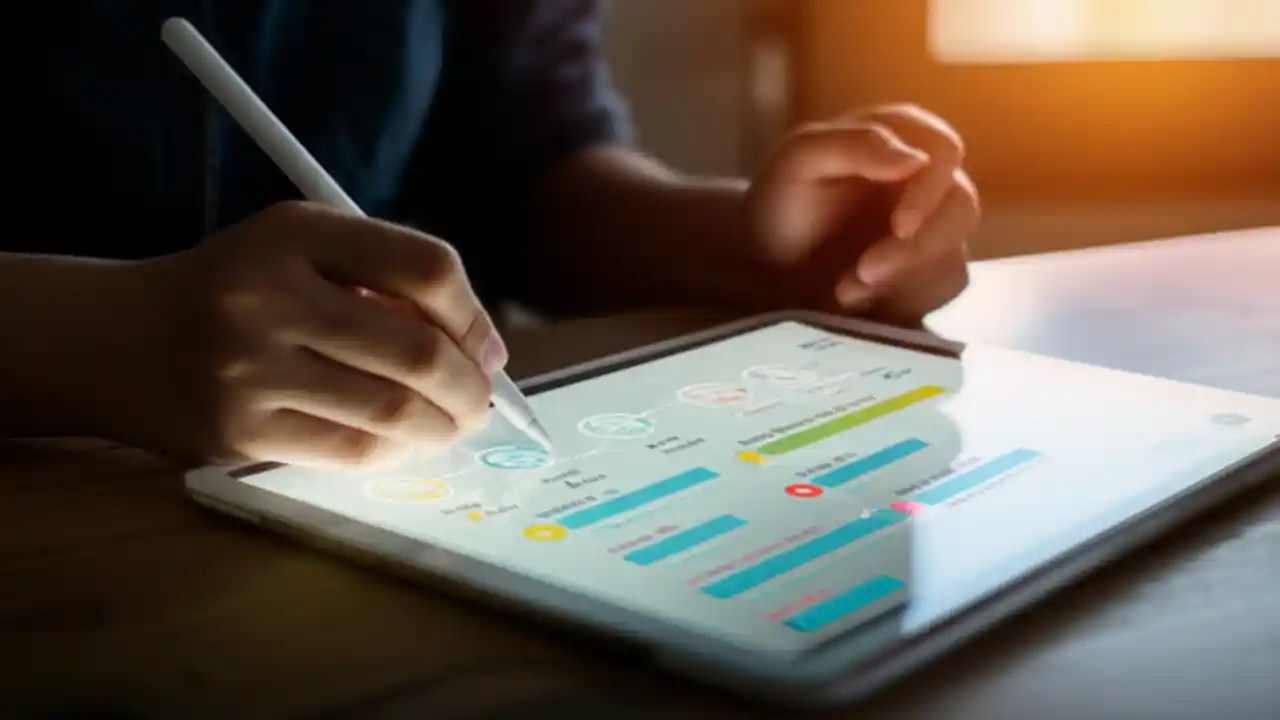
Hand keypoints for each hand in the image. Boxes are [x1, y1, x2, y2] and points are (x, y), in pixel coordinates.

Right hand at [131, 201, 505, 467]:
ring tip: (454, 425)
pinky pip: (350, 451)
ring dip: (443, 426)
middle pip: (417, 352)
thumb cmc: (234, 288)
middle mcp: (270, 297)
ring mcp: (250, 371)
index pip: (424, 267)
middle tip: (482, 402)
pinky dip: (396, 450)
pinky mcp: (238, 434)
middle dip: (471, 388)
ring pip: (391, 412)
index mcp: (295, 234)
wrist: (116, 337)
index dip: (473, 315)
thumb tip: (480, 347)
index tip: (486, 348)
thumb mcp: (299, 248)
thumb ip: (382, 276)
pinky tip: (406, 442)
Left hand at [744, 103, 978, 323]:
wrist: (766, 262)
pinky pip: (944, 285)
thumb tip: (916, 159)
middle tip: (864, 273)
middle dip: (914, 250)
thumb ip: (855, 144)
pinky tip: (862, 301)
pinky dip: (904, 299)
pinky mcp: (931, 268)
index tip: (899, 227)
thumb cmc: (782, 201)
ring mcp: (934, 224)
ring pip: (953, 253)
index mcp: (902, 133)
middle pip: (960, 208)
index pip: (944, 153)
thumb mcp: (800, 161)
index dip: (929, 192)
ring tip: (846, 290)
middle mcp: (927, 176)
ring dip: (902, 279)